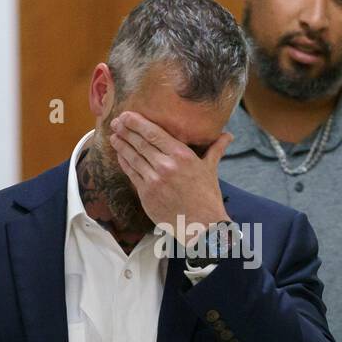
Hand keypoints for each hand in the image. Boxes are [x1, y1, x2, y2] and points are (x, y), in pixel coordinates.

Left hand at [109, 111, 231, 244]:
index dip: (137, 123)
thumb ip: (215, 149)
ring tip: (114, 136)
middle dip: (125, 131)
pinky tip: (120, 156)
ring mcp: (154, 180)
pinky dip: (124, 163)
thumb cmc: (207, 197)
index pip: (154, 133)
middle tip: (115, 122)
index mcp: (182, 155)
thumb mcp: (211, 169)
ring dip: (121, 145)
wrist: (202, 226)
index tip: (126, 115)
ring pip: (133, 157)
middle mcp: (166, 165)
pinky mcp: (146, 194)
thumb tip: (228, 135)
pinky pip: (131, 174)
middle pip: (140, 143)